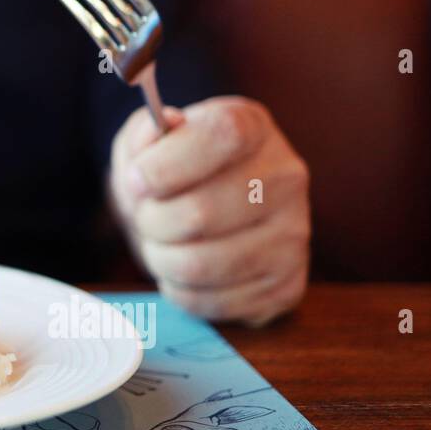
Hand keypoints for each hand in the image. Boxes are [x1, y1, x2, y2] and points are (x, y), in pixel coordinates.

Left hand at [109, 96, 309, 325]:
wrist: (200, 209)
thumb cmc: (171, 170)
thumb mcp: (149, 140)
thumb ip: (145, 133)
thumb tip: (164, 127)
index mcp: (252, 127)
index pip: (222, 136)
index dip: (167, 164)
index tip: (137, 180)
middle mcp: (285, 176)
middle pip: (200, 213)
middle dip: (151, 221)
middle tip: (145, 218)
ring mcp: (293, 234)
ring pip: (202, 264)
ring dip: (161, 259)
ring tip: (160, 244)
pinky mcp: (287, 284)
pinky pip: (212, 301)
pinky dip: (179, 290)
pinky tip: (182, 270)